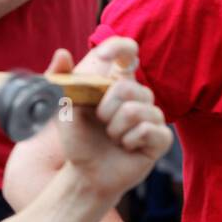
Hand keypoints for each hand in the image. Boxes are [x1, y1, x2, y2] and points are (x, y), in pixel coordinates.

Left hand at [50, 37, 170, 201]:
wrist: (86, 174)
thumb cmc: (79, 140)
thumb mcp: (64, 109)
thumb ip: (61, 81)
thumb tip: (62, 53)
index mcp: (117, 84)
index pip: (128, 52)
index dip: (118, 48)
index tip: (102, 58)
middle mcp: (139, 97)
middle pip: (128, 87)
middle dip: (106, 110)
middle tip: (101, 123)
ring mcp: (153, 117)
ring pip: (136, 110)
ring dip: (115, 129)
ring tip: (112, 138)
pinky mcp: (161, 138)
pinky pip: (148, 130)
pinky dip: (129, 141)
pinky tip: (127, 148)